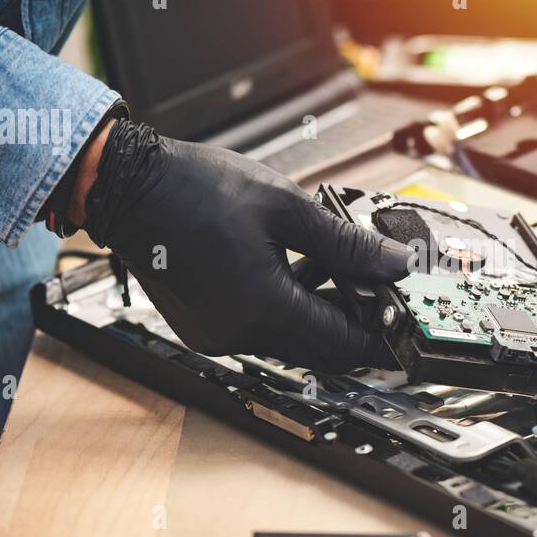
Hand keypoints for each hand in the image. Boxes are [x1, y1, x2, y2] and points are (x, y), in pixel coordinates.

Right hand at [77, 119, 411, 369]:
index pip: (344, 342)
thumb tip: (395, 263)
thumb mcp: (288, 208)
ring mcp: (218, 335)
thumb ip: (348, 243)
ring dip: (321, 315)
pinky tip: (300, 273)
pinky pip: (261, 332)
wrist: (129, 187)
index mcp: (264, 308)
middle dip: (355, 326)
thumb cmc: (197, 189)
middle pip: (320, 349)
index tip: (407, 328)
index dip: (383, 337)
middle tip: (382, 298)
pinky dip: (288, 311)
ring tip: (342, 273)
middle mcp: (239, 334)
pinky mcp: (205, 328)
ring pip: (292, 341)